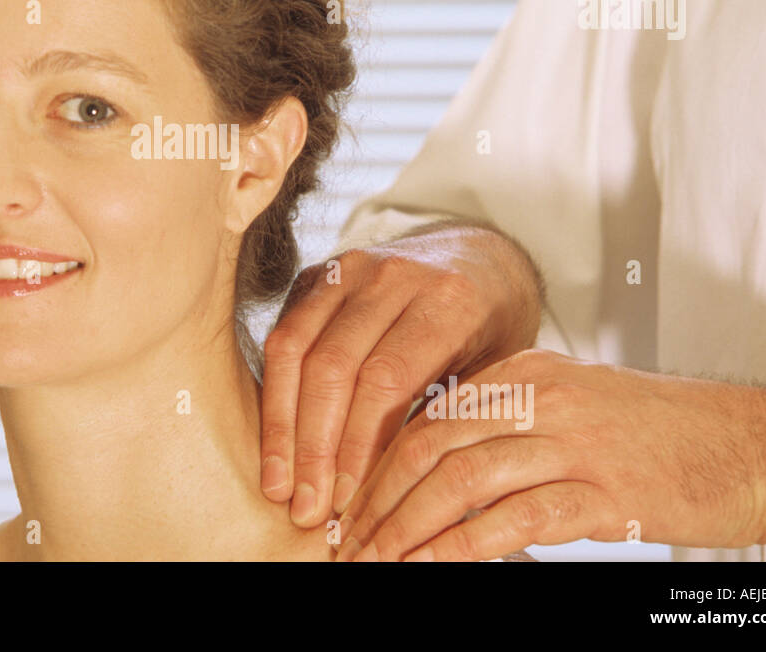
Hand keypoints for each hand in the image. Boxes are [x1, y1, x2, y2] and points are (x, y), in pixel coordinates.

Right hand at [259, 219, 543, 526]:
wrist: (478, 258)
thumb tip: (394, 495)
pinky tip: (276, 444)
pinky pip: (284, 336)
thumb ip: (442, 419)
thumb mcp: (490, 373)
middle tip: (308, 507)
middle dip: (315, 446)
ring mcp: (350, 269)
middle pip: (333, 367)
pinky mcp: (319, 274)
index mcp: (448, 300)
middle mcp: (394, 276)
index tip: (346, 499)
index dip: (357, 445)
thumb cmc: (490, 328)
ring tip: (281, 486)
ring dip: (284, 426)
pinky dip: (275, 395)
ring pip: (295, 350)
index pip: (386, 380)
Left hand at [336, 348, 765, 560]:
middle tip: (343, 538)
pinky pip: (515, 520)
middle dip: (376, 498)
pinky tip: (430, 566)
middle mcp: (539, 396)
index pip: (423, 413)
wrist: (743, 445)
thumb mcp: (564, 402)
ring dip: (406, 528)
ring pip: (461, 482)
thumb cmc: (647, 430)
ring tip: (372, 560)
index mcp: (521, 370)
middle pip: (428, 446)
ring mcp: (572, 442)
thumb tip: (425, 462)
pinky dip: (462, 546)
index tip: (344, 499)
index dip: (374, 460)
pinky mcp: (605, 493)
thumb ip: (499, 420)